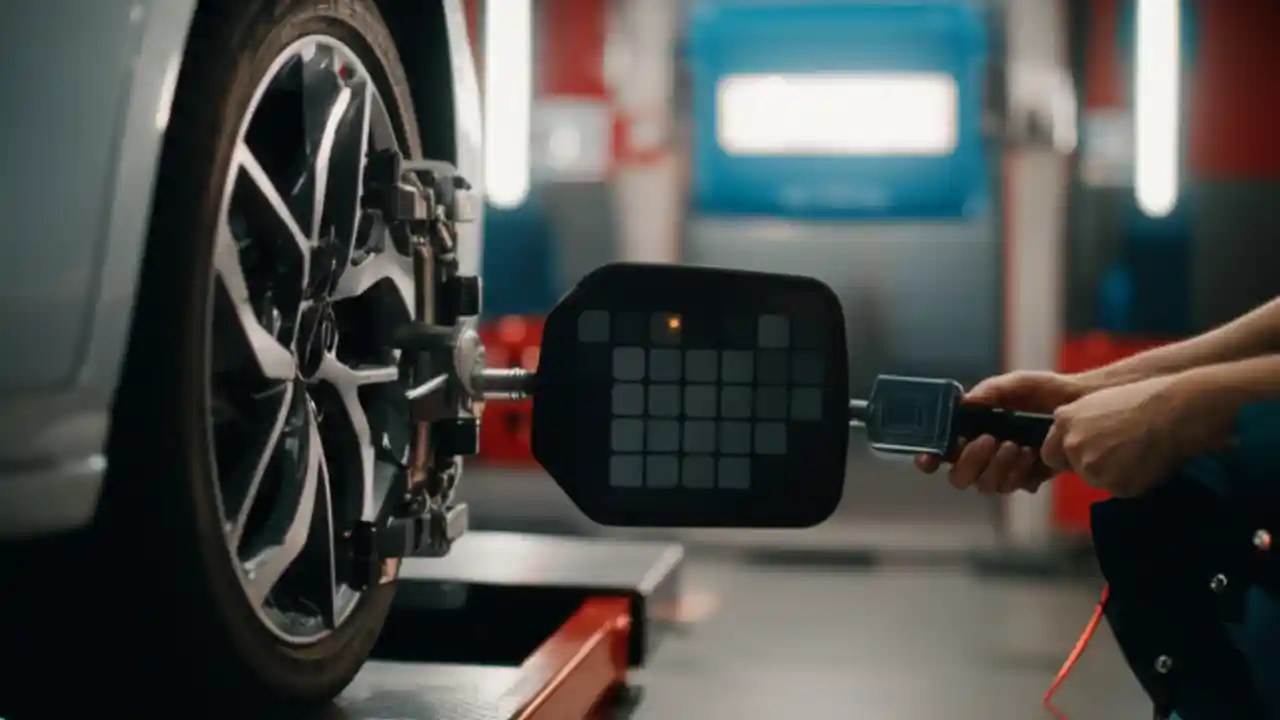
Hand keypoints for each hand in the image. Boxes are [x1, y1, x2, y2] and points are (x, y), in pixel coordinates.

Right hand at [915, 371, 1092, 493]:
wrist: (1085, 404)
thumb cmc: (1047, 391)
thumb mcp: (1016, 384)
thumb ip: (990, 392)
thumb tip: (964, 403)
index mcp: (971, 430)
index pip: (940, 451)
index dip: (928, 459)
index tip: (929, 459)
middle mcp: (982, 455)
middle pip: (958, 477)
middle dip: (969, 462)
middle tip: (989, 440)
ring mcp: (1004, 469)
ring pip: (985, 486)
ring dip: (998, 467)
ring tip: (1016, 445)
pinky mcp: (1027, 478)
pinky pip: (1013, 487)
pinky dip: (1019, 471)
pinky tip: (1032, 453)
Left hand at [1041, 374, 1198, 497]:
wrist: (1175, 410)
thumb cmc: (1144, 400)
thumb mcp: (1098, 403)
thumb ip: (1079, 425)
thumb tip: (1073, 445)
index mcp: (1064, 421)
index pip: (1051, 454)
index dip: (1068, 456)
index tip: (1088, 453)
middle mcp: (1072, 445)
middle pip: (1075, 469)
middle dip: (1092, 465)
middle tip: (1122, 450)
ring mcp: (1092, 467)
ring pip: (1098, 480)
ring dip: (1115, 473)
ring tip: (1139, 450)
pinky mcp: (1115, 485)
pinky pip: (1121, 490)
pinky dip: (1134, 482)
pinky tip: (1148, 461)